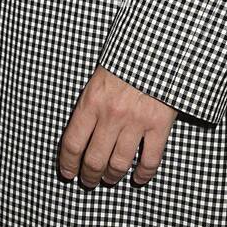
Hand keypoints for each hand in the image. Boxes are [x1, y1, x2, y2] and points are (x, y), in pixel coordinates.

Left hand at [58, 65, 176, 187]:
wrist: (157, 46)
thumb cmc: (125, 60)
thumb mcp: (98, 78)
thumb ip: (91, 105)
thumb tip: (80, 135)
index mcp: (92, 101)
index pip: (72, 143)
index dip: (68, 163)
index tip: (68, 173)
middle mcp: (111, 114)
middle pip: (94, 159)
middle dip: (89, 175)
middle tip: (89, 180)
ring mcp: (136, 121)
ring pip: (119, 164)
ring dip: (112, 176)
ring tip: (110, 178)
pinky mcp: (159, 124)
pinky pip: (150, 160)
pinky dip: (143, 174)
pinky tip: (138, 178)